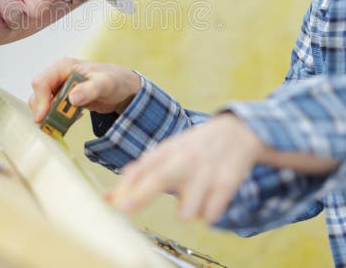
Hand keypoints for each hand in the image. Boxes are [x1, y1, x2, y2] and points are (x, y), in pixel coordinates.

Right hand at [29, 58, 141, 122]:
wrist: (124, 89)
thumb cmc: (115, 80)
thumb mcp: (105, 83)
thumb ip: (90, 89)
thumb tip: (72, 98)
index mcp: (64, 67)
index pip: (42, 82)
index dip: (40, 100)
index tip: (43, 117)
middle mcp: (58, 76)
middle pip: (38, 94)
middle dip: (42, 111)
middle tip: (51, 126)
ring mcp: (60, 88)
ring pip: (43, 104)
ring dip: (49, 116)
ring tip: (62, 124)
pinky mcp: (64, 100)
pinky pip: (52, 110)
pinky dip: (57, 118)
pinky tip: (71, 120)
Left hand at [107, 114, 263, 223]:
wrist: (237, 131)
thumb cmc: (193, 148)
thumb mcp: (166, 153)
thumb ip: (139, 175)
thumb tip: (109, 199)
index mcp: (166, 152)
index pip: (141, 169)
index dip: (125, 186)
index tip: (113, 203)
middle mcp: (183, 160)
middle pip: (159, 180)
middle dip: (140, 196)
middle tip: (125, 208)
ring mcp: (205, 172)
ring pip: (187, 211)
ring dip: (187, 212)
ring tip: (192, 201)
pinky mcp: (226, 183)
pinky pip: (210, 214)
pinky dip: (208, 212)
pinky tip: (210, 197)